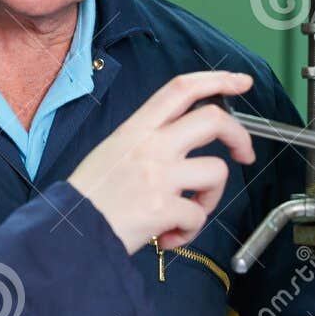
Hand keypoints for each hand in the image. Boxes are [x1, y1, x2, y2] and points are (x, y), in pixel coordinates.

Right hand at [68, 70, 255, 253]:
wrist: (71, 230)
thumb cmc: (91, 196)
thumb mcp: (114, 150)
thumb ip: (149, 140)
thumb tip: (184, 144)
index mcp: (138, 128)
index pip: (182, 88)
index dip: (217, 79)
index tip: (241, 82)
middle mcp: (151, 145)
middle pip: (214, 120)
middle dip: (240, 136)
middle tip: (243, 154)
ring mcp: (159, 175)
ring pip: (216, 172)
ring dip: (210, 198)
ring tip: (187, 214)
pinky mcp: (162, 208)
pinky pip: (197, 216)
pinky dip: (189, 232)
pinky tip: (168, 236)